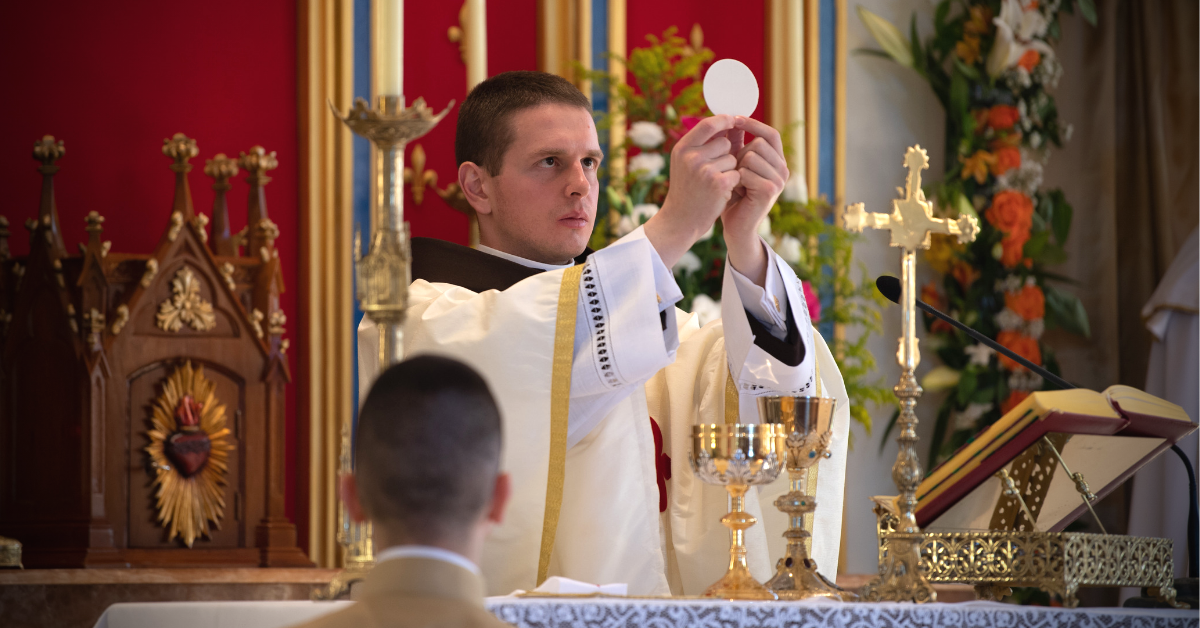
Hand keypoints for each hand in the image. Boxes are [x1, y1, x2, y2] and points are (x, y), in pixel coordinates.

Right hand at [644, 115, 740, 266]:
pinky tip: (720, 192)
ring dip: (729, 170)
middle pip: (724, 142)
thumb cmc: (686, 189)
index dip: (723, 120)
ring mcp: (704, 170)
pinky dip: (733, 183)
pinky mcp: (718, 184)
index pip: (707, 124)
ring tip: (714, 183)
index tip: (733, 121)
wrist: (680, 220)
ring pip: (732, 159)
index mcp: (682, 149)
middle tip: (714, 171)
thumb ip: (703, 143)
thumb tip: (729, 121)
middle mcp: (691, 157)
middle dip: (726, 154)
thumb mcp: (686, 163)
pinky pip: (737, 173)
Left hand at [721, 117, 788, 286]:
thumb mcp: (736, 165)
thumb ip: (737, 144)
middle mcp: (783, 169)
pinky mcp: (770, 191)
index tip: (735, 118)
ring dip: (737, 169)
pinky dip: (736, 181)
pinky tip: (738, 192)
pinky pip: (746, 172)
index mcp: (778, 162)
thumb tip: (733, 119)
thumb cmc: (735, 196)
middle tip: (736, 173)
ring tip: (737, 184)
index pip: (771, 134)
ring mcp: (779, 181)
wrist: (736, 226)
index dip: (754, 124)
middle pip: (759, 143)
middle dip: (741, 155)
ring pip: (751, 156)